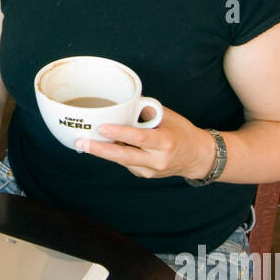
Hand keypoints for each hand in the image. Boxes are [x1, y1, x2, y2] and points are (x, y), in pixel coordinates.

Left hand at [74, 107, 216, 180]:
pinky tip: (106, 145)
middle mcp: (157, 160)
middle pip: (123, 156)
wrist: (197, 157)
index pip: (139, 139)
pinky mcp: (145, 175)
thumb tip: (123, 105)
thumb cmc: (182, 133)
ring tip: (84, 141)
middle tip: (81, 141)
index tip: (102, 128)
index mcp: (165, 143)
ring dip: (103, 151)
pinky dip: (115, 153)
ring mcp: (150, 171)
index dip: (120, 134)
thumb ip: (146, 113)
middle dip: (99, 149)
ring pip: (121, 160)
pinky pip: (125, 162)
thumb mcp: (169, 118)